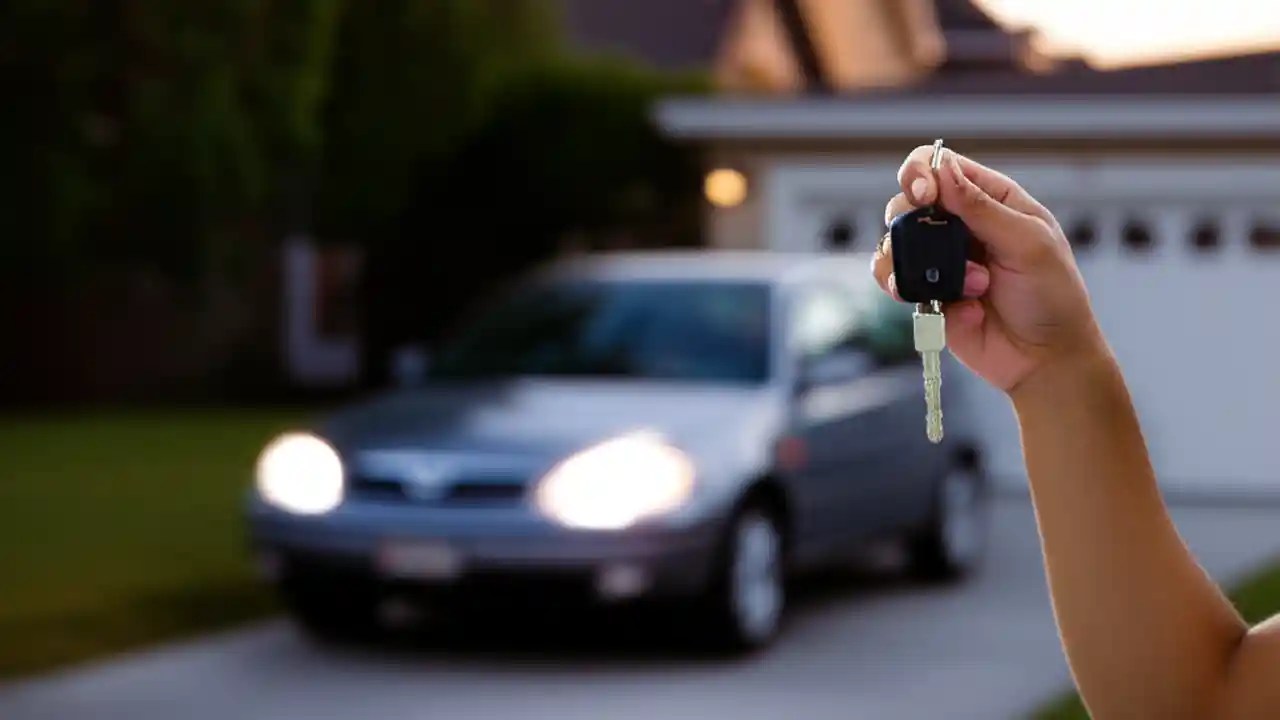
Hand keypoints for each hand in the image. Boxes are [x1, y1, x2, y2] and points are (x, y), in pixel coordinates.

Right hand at [871, 146, 1105, 393]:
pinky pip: (895, 280)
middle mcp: (960, 225)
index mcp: (990, 200)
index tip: (924, 195)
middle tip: (938, 249)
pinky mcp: (926, 293)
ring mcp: (940, 260)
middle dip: (913, 223)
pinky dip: (907, 289)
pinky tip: (945, 306)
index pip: (940, 166)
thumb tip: (941, 170)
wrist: (1046, 359)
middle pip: (907, 202)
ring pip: (894, 243)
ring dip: (916, 264)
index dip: (921, 172)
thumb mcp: (1028, 243)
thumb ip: (982, 207)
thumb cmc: (1052, 296)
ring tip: (964, 287)